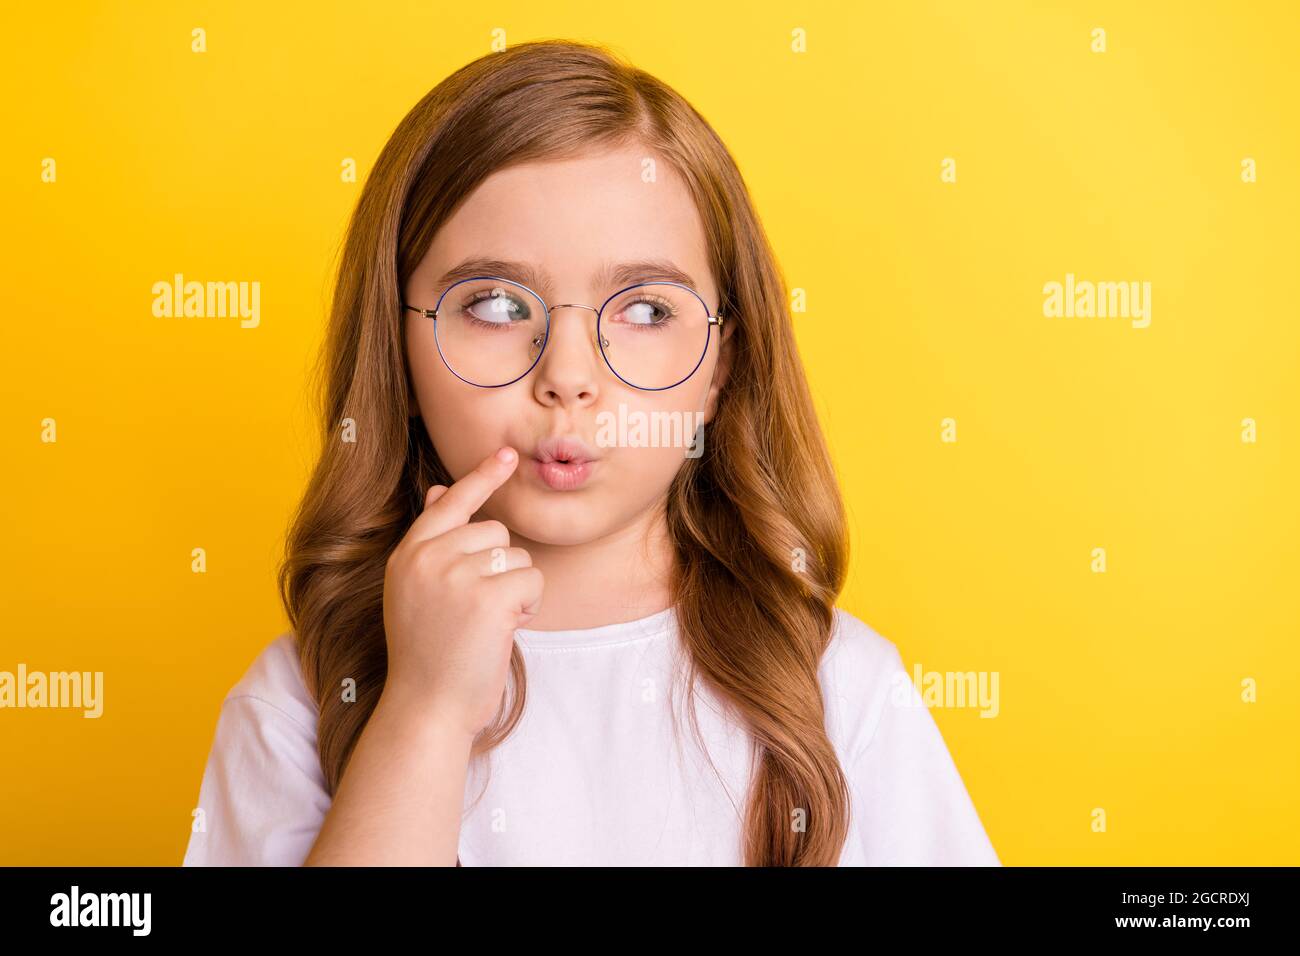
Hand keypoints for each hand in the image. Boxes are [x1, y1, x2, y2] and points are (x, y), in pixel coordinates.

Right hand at [380, 446, 542, 738]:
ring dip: (515, 590)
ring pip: (517, 556)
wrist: (426, 709)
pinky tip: (502, 631)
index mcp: (407, 555)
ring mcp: (455, 576)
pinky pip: (531, 580)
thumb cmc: (428, 656)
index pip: (451, 503)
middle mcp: (427, 558)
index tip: (507, 453)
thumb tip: (440, 492)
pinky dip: (527, 607)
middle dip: (500, 567)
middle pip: (495, 531)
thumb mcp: (417, 593)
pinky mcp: (486, 598)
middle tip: (476, 610)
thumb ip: (432, 545)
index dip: (482, 477)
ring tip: (485, 624)